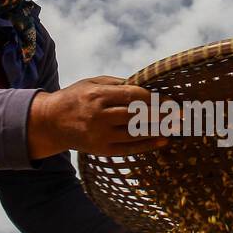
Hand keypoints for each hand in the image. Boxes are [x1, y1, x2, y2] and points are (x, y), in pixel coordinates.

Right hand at [27, 76, 170, 159]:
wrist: (50, 122)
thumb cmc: (76, 97)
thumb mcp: (92, 83)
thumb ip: (118, 84)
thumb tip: (147, 85)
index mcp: (98, 95)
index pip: (134, 96)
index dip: (155, 98)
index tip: (172, 100)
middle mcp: (99, 115)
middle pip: (138, 115)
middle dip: (162, 114)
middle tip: (182, 115)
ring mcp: (100, 134)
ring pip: (135, 132)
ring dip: (159, 129)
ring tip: (177, 126)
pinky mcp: (101, 150)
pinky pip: (129, 148)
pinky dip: (147, 145)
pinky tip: (163, 140)